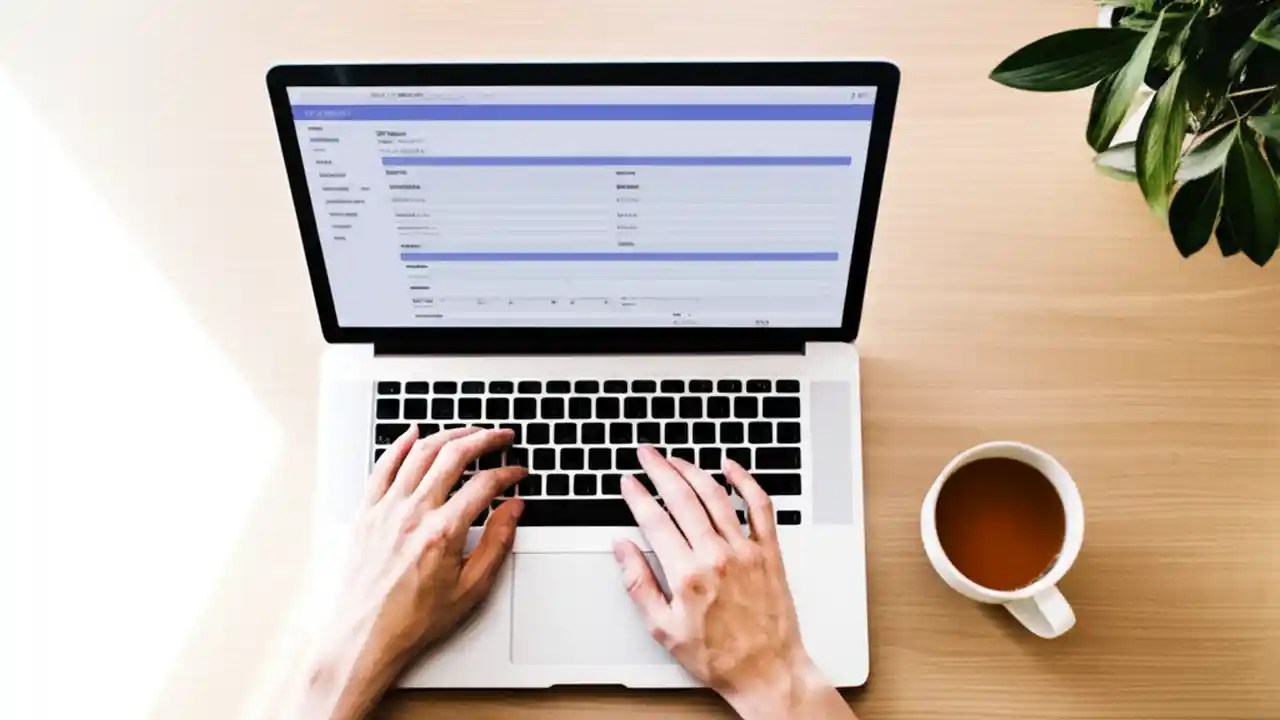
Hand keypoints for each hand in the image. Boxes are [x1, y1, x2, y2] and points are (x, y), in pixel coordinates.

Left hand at [291, 425, 524, 719]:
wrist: (364, 637)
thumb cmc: (413, 620)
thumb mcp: (470, 589)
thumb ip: (496, 543)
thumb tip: (513, 510)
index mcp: (442, 533)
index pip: (484, 485)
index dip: (507, 473)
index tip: (517, 472)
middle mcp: (413, 514)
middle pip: (453, 456)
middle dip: (484, 438)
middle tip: (501, 436)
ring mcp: (386, 509)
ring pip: (420, 453)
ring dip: (448, 434)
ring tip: (468, 431)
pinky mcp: (366, 513)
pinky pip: (383, 467)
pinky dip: (400, 445)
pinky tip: (413, 434)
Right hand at [613, 447, 854, 719]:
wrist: (766, 671)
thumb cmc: (717, 656)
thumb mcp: (662, 628)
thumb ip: (638, 583)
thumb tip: (622, 548)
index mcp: (687, 575)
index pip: (655, 520)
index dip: (637, 495)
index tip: (628, 481)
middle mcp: (716, 556)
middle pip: (683, 498)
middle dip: (660, 470)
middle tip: (647, 454)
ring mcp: (745, 550)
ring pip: (716, 495)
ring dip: (693, 471)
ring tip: (677, 459)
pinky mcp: (769, 552)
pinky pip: (760, 506)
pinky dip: (746, 481)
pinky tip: (732, 467)